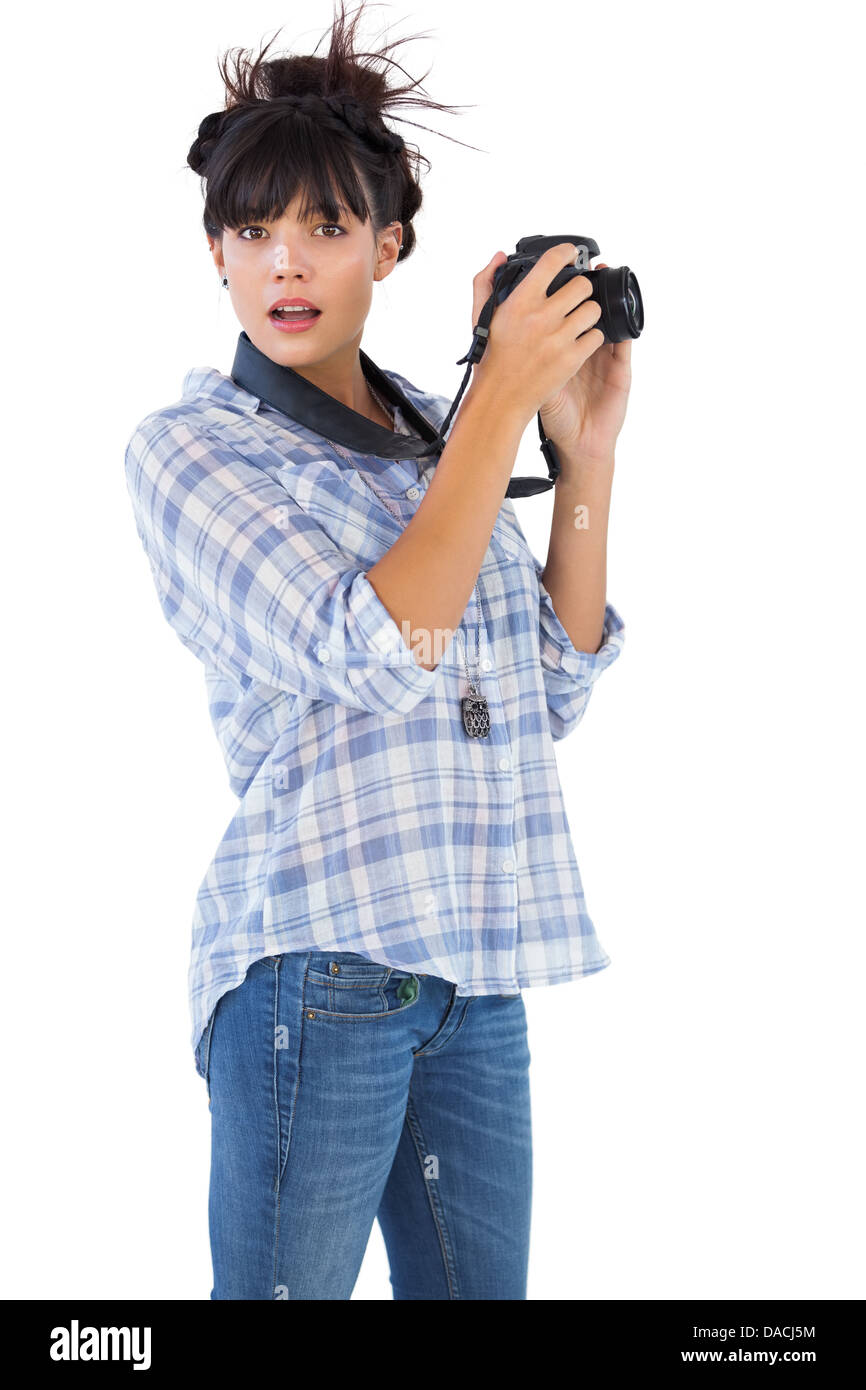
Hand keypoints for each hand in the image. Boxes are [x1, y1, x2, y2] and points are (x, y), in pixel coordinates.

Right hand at [468, 245, 607, 426]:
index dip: (567, 252)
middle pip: (582, 286)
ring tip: (579, 320)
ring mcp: (558, 338)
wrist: (501, 398)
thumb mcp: (480, 317)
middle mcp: (541, 317)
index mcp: (520, 301)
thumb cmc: (491, 358)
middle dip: (582, 289)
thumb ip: (485, 282)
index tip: (572, 254)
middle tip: (577, 297)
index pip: (553, 261)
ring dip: (588, 313)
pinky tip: (580, 341)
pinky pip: (596, 337)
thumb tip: (499, 256)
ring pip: (593, 310)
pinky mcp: (571, 359)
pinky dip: (591, 338)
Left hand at [537, 263, 631, 462]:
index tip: (550, 277)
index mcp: (558, 347)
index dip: (556, 293)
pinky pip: (624, 340)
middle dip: (581, 290)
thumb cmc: (555, 416)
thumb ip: (520, 358)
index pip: (559, 312)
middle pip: (584, 307)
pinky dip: (621, 326)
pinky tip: (616, 315)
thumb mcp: (533, 385)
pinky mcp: (620, 366)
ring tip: (598, 284)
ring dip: (602, 301)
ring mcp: (603, 355)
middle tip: (575, 277)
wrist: (579, 444)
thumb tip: (507, 333)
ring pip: (605, 317)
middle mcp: (581, 346)